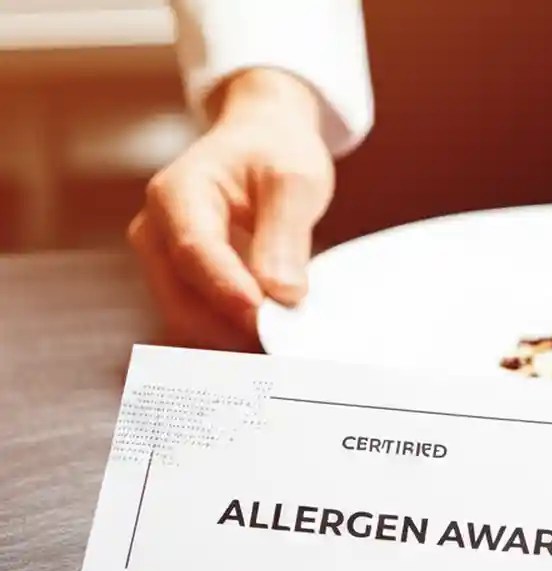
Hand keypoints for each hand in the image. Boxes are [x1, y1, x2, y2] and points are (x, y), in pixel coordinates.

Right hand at [128, 69, 334, 350]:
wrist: (262, 141)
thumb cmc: (275, 152)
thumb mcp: (295, 180)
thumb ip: (286, 235)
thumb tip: (282, 295)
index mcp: (177, 193)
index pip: (194, 249)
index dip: (226, 288)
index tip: (263, 316)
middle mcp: (155, 230)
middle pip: (181, 296)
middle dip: (231, 326)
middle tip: (286, 347)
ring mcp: (162, 260)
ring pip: (187, 318)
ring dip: (232, 338)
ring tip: (284, 347)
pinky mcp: (179, 282)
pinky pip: (199, 320)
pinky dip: (232, 334)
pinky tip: (269, 340)